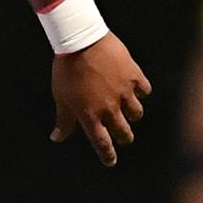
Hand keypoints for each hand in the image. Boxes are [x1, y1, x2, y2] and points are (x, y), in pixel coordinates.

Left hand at [49, 34, 150, 166]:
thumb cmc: (66, 70)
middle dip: (124, 137)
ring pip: (136, 113)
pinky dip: (141, 92)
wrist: (81, 40)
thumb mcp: (61, 97)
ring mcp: (124, 93)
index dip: (108, 155)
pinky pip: (145, 91)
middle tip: (124, 136)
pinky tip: (136, 89)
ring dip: (133, 115)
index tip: (111, 162)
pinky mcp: (134, 76)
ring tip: (129, 111)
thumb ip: (63, 120)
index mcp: (90, 116)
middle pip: (123, 132)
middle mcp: (109, 108)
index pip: (102, 144)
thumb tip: (57, 138)